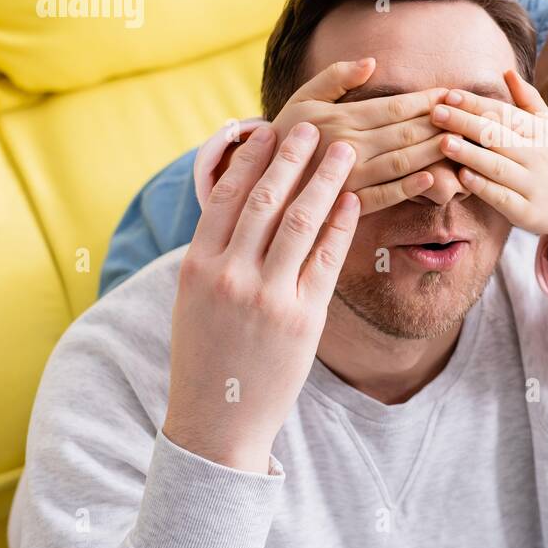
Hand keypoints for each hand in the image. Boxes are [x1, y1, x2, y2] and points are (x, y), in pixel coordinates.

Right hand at [163, 122, 357, 472]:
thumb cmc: (207, 353)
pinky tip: (353, 199)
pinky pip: (326, 258)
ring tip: (344, 151)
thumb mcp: (194, 297)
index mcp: (198, 267)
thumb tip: (237, 202)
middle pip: (265, 200)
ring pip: (300, 221)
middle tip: (314, 128)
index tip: (269, 130)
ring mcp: (268, 297)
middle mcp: (231, 276)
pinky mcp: (303, 318)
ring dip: (325, 180)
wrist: (218, 419)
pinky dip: (341, 224)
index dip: (250, 159)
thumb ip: (214, 252)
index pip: (226, 197)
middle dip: (292, 158)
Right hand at [266, 58, 449, 212]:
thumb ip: (336, 77)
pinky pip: (384, 197)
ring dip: (434, 151)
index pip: (394, 106)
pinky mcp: (346, 206)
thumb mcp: (302, 99)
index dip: (426, 100)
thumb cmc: (284, 137)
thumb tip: (372, 62)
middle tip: (470, 115)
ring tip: (462, 141)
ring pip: (401, 163)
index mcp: (339, 119)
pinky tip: (434, 178)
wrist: (254, 184)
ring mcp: (347, 179)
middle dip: (440, 122)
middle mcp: (346, 147)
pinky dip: (409, 188)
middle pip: (404, 133)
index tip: (453, 93)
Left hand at [430, 69, 547, 290]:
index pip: (504, 114)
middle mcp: (538, 156)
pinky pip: (503, 198)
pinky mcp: (527, 212)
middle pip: (498, 137)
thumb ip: (527, 99)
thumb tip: (507, 70)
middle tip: (436, 113)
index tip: (449, 95)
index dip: (476, 104)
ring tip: (444, 142)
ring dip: (471, 154)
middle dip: (466, 123)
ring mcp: (533, 185)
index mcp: (540, 132)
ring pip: (498, 167)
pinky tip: (462, 177)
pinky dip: (484, 188)